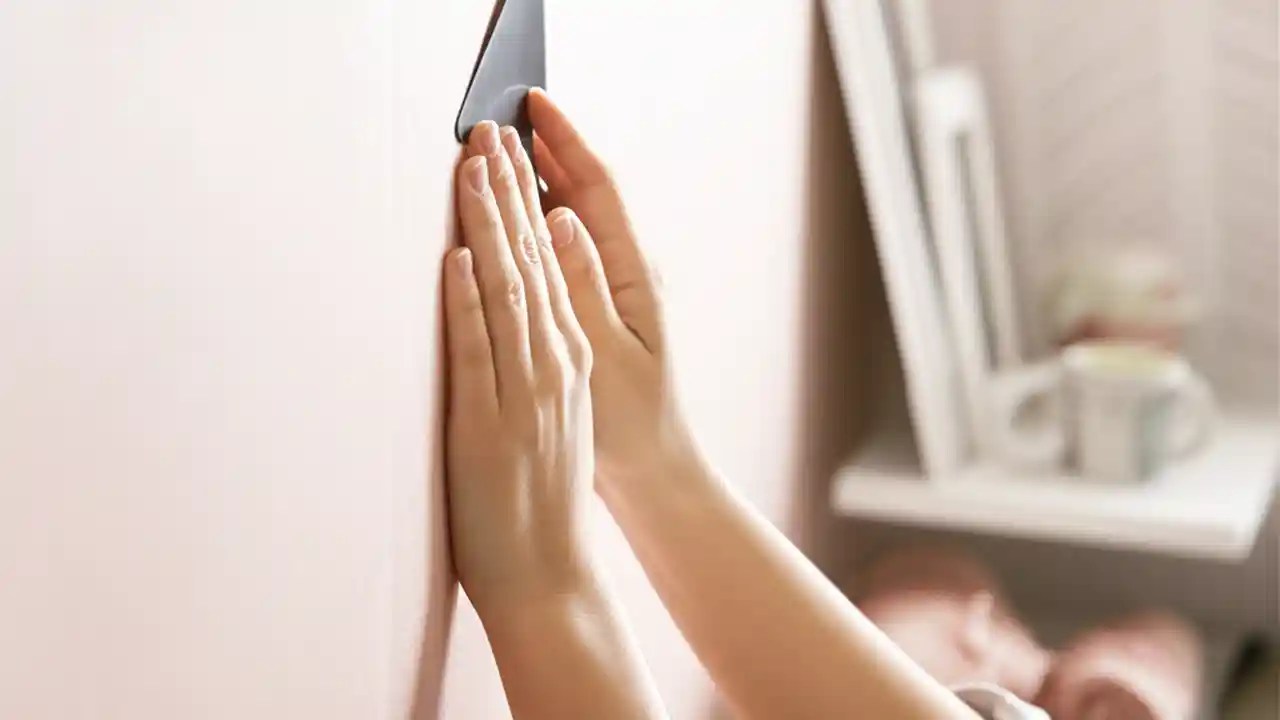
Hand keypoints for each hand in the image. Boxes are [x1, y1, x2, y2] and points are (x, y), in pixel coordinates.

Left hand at [444, 120, 594, 607]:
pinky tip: (453, 258)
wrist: (551, 577)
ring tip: (474, 168)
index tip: (512, 155)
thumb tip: (511, 312)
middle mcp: (554, 365)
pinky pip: (477, 351)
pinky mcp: (487, 424)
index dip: (526, 206)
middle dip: (508, 193)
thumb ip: (539, 364)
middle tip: (491, 131)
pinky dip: (465, 301)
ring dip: (488, 227)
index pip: (547, 266)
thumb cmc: (543, 502)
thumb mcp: (554, 420)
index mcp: (567, 361)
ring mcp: (524, 392)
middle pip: (529, 263)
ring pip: (506, 292)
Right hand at [527, 89, 696, 486]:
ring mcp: (612, 292)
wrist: (654, 472)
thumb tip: (560, 215)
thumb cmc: (631, 423)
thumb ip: (583, 284)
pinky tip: (512, 218)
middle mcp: (626, 274)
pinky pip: (561, 253)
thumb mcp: (606, 353)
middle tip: (500, 121)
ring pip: (570, 221)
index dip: (565, 142)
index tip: (534, 104)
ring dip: (539, 182)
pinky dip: (536, 226)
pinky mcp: (594, 314)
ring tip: (501, 152)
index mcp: (633, 275)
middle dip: (544, 152)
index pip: (597, 188)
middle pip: (582, 194)